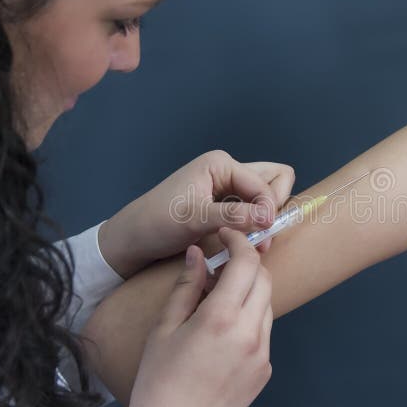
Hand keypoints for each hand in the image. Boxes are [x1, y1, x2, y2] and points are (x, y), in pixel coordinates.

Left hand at [99, 150, 294, 276]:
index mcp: (220, 164)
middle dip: (274, 206)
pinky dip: (256, 223)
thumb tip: (269, 218)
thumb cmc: (156, 223)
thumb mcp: (195, 218)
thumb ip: (234, 216)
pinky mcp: (224, 204)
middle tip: (264, 234)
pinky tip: (247, 241)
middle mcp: (227, 171)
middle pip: (273, 179)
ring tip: (257, 242)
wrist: (132, 239)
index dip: (269, 208)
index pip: (265, 183)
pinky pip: (253, 208)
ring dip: (266, 217)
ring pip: (264, 195)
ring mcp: (226, 187)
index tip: (265, 235)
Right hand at [126, 228, 273, 406]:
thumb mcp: (164, 328)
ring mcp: (263, 354)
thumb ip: (187, 286)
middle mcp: (250, 333)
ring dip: (248, 293)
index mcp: (221, 318)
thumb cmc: (159, 381)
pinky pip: (264, 332)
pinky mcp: (265, 371)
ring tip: (216, 301)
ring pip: (266, 305)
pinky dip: (249, 319)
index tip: (225, 236)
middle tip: (218, 267)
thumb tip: (197, 254)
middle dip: (246, 265)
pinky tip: (223, 332)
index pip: (246, 263)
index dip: (238, 242)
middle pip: (264, 280)